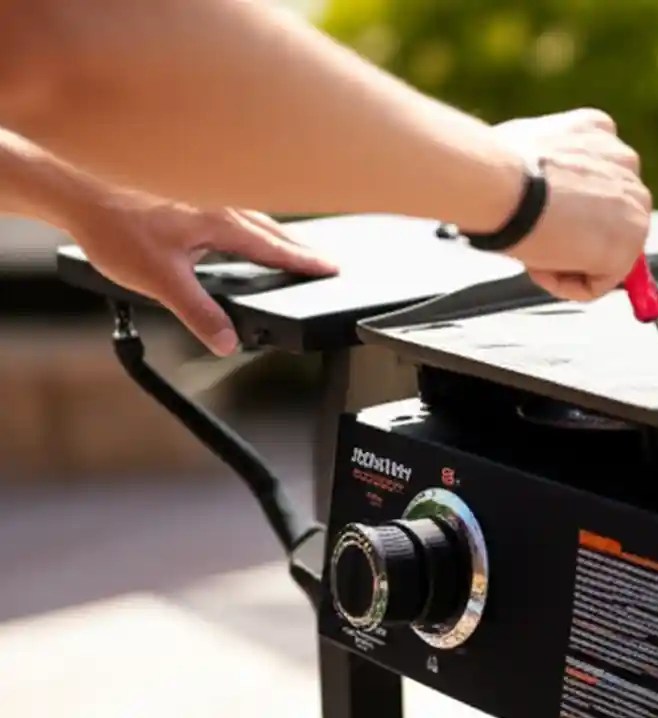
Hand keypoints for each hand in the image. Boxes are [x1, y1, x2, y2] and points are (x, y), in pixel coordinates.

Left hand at [67, 190, 337, 355]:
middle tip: (321, 261)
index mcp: (221, 223)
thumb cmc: (115, 227)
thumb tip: (226, 339)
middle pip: (271, 228)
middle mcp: (218, 204)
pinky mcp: (184, 192)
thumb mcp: (160, 281)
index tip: (332, 268)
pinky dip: (246, 222)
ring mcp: (201, 195)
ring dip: (273, 233)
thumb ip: (198, 313)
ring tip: (285, 247)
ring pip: (251, 216)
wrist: (76, 189)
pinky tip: (235, 229)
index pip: (275, 247)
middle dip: (298, 246)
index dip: (305, 261)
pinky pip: (230, 208)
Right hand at [491, 109, 651, 301]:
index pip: (597, 180)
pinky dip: (567, 285)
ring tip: (532, 247)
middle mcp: (626, 162)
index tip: (536, 215)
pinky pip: (598, 282)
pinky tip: (539, 263)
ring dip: (567, 262)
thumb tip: (535, 190)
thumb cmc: (496, 168)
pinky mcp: (630, 244)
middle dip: (572, 237)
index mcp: (599, 131)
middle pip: (609, 218)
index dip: (565, 207)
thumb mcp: (525, 148)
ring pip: (604, 253)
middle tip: (532, 235)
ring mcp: (635, 204)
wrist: (503, 184)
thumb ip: (547, 167)